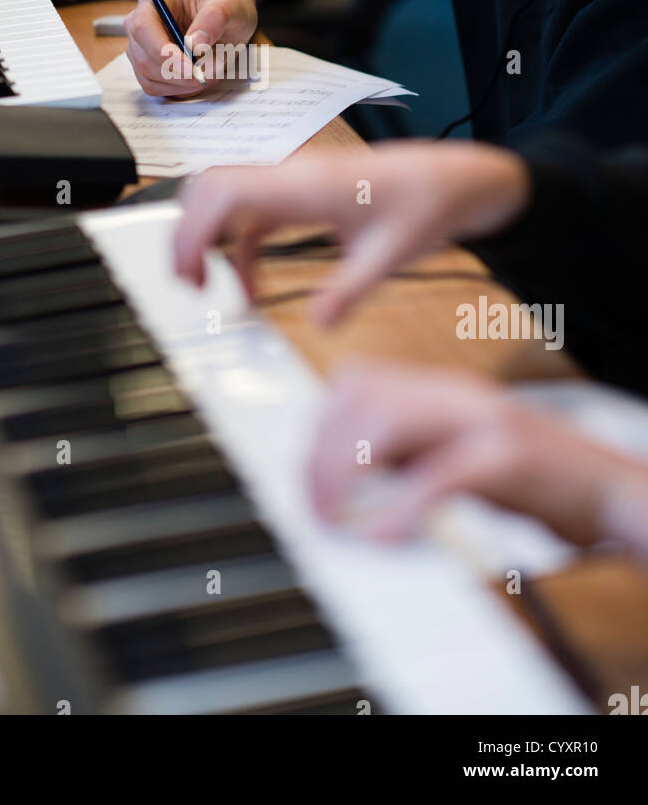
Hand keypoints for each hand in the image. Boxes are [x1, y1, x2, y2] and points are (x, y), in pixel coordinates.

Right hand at [123, 0, 257, 97]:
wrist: (226, 21)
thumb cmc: (224, 8)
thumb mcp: (230, 5)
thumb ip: (214, 19)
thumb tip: (194, 43)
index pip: (143, 27)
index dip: (163, 51)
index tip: (191, 68)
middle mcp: (140, 23)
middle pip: (144, 58)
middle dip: (178, 73)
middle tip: (209, 74)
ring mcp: (140, 48)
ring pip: (149, 77)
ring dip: (182, 83)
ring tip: (209, 70)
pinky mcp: (146, 67)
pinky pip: (156, 88)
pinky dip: (180, 89)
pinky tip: (198, 76)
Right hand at [174, 140, 531, 319]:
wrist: (451, 178)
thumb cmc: (425, 203)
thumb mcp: (392, 255)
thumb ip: (350, 289)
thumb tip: (318, 323)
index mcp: (307, 185)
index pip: (226, 192)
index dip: (195, 229)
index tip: (190, 274)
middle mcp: (291, 176)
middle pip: (210, 187)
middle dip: (187, 233)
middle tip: (186, 283)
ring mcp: (291, 182)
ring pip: (224, 196)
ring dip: (206, 236)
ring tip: (204, 285)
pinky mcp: (298, 194)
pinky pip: (250, 214)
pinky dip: (237, 247)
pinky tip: (249, 286)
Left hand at [307, 360, 647, 554]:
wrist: (612, 489)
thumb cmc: (535, 480)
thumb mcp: (458, 457)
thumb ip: (407, 456)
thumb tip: (340, 477)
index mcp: (443, 391)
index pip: (357, 380)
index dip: (319, 426)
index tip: (305, 476)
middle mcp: (458, 395)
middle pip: (361, 396)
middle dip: (323, 455)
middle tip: (316, 510)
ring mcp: (483, 419)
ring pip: (388, 420)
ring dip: (347, 474)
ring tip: (336, 521)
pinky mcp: (509, 457)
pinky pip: (439, 474)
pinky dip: (402, 507)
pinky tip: (382, 537)